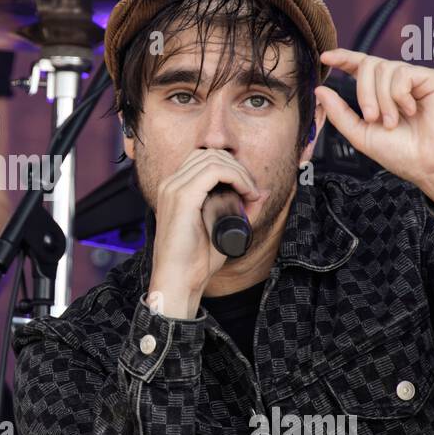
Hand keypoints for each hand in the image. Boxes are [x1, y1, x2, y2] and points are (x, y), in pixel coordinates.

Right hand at [147, 149, 270, 318]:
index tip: (247, 190)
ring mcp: (173, 188)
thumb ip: (241, 210)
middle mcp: (170, 184)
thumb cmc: (195, 261)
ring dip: (239, 172)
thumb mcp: (222, 230)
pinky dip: (236, 177)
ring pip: (214, 159)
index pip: (203, 159)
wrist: (178, 280)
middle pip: (209, 154)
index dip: (230, 168)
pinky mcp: (182, 196)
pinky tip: (246, 193)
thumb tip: (263, 191)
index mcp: (173, 189)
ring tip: (250, 193)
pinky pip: (214, 171)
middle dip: (236, 167)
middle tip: (251, 191)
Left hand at [316, 49, 433, 214]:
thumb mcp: (360, 134)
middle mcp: (398, 82)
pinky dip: (399, 95)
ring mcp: (416, 79)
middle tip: (371, 118)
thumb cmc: (401, 153)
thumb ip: (339, 112)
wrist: (429, 166)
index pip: (360, 66)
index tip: (326, 58)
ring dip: (382, 99)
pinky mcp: (433, 79)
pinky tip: (410, 111)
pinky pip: (403, 73)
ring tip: (393, 121)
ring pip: (384, 68)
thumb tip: (320, 90)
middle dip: (364, 92)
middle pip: (368, 64)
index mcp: (381, 93)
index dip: (343, 58)